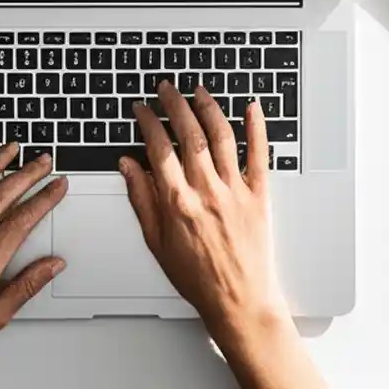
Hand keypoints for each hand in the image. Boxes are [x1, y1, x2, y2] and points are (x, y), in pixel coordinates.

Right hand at [120, 82, 323, 388]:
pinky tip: (252, 108)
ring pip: (221, 137)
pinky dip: (257, 128)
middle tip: (167, 88)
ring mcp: (235, 191)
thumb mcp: (156, 242)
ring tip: (199, 90)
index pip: (159, 149)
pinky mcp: (259, 196)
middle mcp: (207, 192)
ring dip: (209, 108)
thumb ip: (141, 199)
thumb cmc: (198, 278)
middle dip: (175, 104)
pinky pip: (259, 155)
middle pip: (189, 135)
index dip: (148, 122)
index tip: (142, 108)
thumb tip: (128, 165)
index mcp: (178, 203)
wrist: (239, 301)